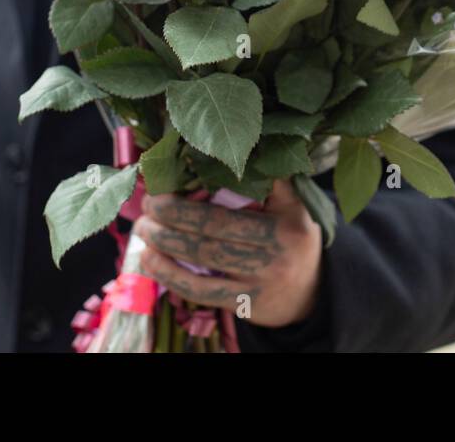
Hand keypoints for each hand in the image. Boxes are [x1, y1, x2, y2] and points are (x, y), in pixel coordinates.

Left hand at [134, 180, 321, 327]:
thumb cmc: (292, 235)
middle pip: (213, 230)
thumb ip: (267, 178)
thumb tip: (220, 149)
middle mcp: (276, 251)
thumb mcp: (294, 203)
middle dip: (171, 216)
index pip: (234, 202)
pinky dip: (171, 275)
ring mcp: (260, 280)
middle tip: (147, 205)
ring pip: (203, 259)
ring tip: (142, 229)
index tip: (165, 183)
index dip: (193, 193)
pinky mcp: (244, 305)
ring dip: (165, 242)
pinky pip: (201, 290)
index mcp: (286, 219)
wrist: (311, 292)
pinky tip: (150, 261)